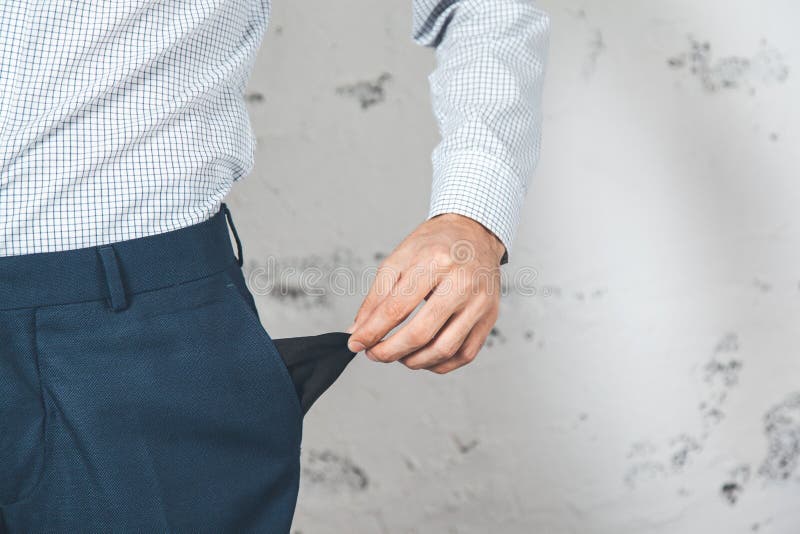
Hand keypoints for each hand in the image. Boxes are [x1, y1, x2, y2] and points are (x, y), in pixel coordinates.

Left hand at [346, 213, 504, 373]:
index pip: (397, 308)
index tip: (356, 344)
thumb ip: (376, 297)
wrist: (474, 234)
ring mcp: (480, 303)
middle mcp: (462, 283)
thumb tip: (358, 332)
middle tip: (373, 354)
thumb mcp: (399, 259)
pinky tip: (423, 356)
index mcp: (435, 262)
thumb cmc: (435, 245)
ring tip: (398, 355)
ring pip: (444, 349)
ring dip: (414, 361)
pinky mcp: (490, 318)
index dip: (372, 331)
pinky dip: (439, 364)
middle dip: (390, 352)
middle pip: (421, 333)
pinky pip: (464, 354)